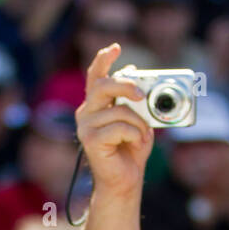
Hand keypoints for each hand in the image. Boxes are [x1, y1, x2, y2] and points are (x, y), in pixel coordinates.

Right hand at [76, 44, 155, 199]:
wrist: (124, 181)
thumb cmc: (131, 151)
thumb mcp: (139, 120)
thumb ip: (137, 102)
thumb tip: (139, 82)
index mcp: (96, 105)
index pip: (95, 76)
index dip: (103, 60)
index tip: (116, 47)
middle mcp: (87, 113)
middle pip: (102, 86)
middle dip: (125, 85)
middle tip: (141, 95)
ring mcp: (86, 127)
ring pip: (118, 110)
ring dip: (138, 123)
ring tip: (142, 135)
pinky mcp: (90, 141)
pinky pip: (120, 127)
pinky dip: (135, 135)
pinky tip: (135, 144)